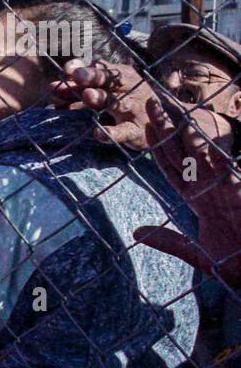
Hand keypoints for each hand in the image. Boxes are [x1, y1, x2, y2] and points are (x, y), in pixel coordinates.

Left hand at [47, 58, 160, 150]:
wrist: (162, 126)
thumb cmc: (126, 102)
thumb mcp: (106, 91)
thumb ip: (79, 88)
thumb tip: (50, 86)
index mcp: (121, 76)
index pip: (102, 69)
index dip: (85, 69)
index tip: (68, 70)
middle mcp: (129, 90)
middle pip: (111, 81)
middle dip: (94, 76)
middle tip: (77, 75)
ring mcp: (134, 110)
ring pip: (118, 103)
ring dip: (103, 98)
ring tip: (88, 95)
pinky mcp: (135, 132)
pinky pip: (123, 132)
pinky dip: (112, 133)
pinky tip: (98, 133)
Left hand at [135, 95, 240, 285]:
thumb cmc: (237, 264)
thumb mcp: (197, 254)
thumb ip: (169, 241)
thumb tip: (137, 232)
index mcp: (201, 200)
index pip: (173, 169)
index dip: (157, 149)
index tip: (142, 128)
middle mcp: (213, 188)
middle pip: (184, 153)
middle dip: (167, 129)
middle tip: (150, 103)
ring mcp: (229, 187)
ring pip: (204, 152)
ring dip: (187, 130)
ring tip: (170, 107)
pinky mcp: (240, 188)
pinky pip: (226, 164)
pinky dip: (215, 148)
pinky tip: (200, 130)